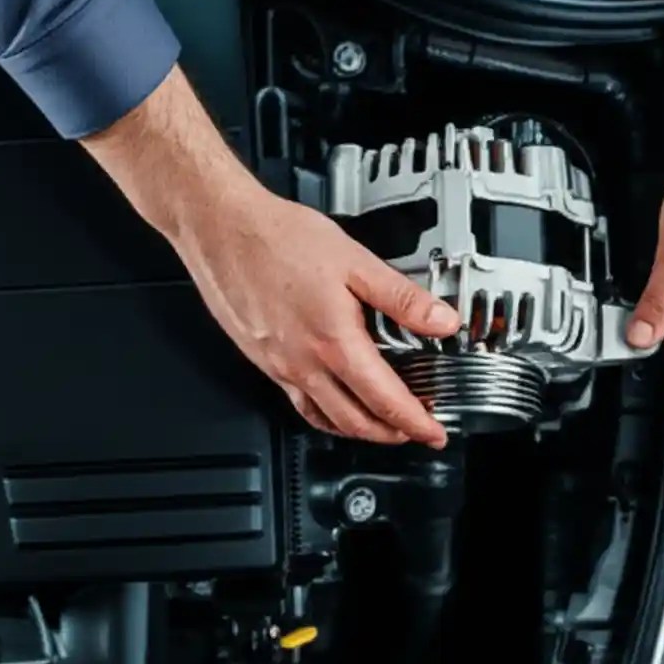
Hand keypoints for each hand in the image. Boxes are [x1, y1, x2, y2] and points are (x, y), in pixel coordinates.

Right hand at [171, 189, 460, 447]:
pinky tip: (334, 407)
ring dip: (360, 431)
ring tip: (383, 426)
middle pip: (356, 421)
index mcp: (334, 341)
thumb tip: (441, 321)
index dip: (416, 422)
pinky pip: (299, 405)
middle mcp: (304, 364)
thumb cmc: (277, 239)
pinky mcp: (263, 361)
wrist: (222, 229)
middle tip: (417, 433)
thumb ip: (403, 298)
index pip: (385, 400)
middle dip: (392, 435)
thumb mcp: (356, 262)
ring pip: (325, 419)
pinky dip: (325, 418)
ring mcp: (280, 367)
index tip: (433, 432)